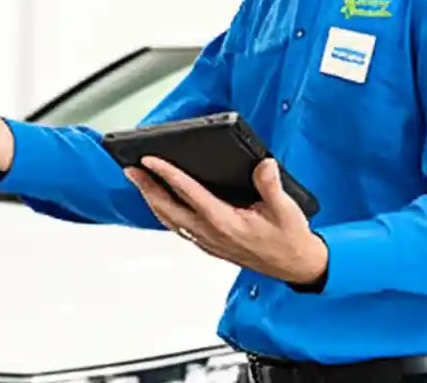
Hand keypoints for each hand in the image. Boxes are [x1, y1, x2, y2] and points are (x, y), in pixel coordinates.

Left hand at [126, 157, 327, 284]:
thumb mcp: (286, 210)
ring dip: (151, 199)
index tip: (151, 160)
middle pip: (168, 208)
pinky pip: (179, 227)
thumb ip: (271, 186)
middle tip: (130, 169)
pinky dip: (164, 212)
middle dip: (147, 187)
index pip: (189, 194)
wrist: (296, 266)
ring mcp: (208, 242)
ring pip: (170, 219)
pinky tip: (159, 202)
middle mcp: (211, 234)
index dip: (168, 174)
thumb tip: (263, 164)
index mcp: (226, 222)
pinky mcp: (209, 245)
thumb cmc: (289, 238)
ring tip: (138, 181)